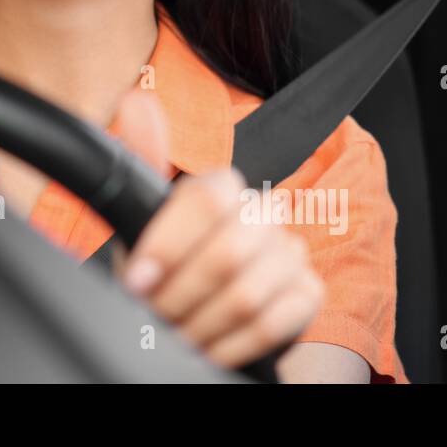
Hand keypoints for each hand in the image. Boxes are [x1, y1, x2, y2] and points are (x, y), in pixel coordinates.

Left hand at [112, 89, 323, 370]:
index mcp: (223, 191)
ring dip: (201, 324)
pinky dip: (231, 344)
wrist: (192, 317)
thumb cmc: (165, 268)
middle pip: (228, 252)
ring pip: (247, 294)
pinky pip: (274, 323)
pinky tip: (208, 348)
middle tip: (158, 313)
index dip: (168, 245)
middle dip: (181, 294)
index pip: (208, 198)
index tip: (139, 279)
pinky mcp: (308, 294)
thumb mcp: (142, 220)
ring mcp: (291, 254)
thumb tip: (137, 99)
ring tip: (179, 333)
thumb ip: (143, 160)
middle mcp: (263, 215)